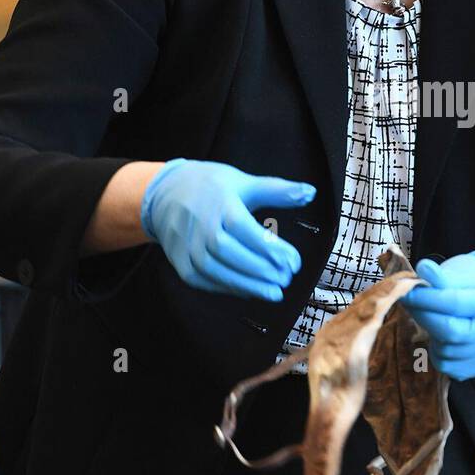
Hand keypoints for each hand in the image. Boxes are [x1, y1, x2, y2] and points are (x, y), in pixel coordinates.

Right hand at [140, 158, 315, 300]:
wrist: (164, 194)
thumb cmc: (211, 186)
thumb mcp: (244, 182)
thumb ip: (277, 190)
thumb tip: (310, 192)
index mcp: (219, 203)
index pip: (246, 229)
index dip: (271, 248)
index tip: (294, 261)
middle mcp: (200, 225)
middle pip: (230, 252)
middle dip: (261, 269)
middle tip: (287, 279)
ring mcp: (187, 246)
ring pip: (216, 270)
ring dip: (247, 284)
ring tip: (275, 292)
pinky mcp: (180, 262)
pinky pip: (205, 280)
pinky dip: (229, 288)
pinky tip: (251, 291)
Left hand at [401, 249, 474, 380]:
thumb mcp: (463, 275)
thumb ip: (442, 276)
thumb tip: (423, 268)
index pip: (454, 302)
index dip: (425, 298)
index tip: (406, 292)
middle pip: (450, 331)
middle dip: (423, 317)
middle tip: (410, 305)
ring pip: (446, 351)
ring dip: (431, 335)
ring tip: (431, 320)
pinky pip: (449, 367)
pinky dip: (438, 354)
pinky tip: (441, 338)